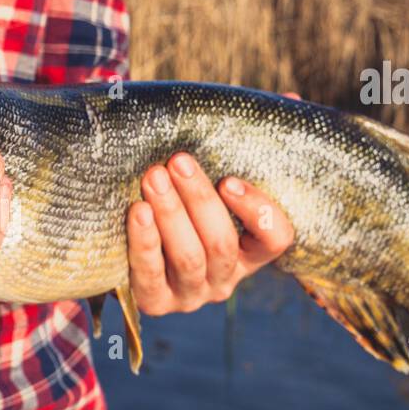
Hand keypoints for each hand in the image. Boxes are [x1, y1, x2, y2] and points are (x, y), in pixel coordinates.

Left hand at [127, 151, 293, 315]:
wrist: (128, 253)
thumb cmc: (180, 209)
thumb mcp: (208, 192)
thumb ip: (235, 162)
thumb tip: (280, 106)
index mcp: (250, 254)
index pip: (275, 240)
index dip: (257, 211)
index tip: (228, 180)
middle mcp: (225, 279)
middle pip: (221, 243)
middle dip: (198, 199)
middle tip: (178, 162)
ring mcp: (191, 295)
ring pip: (189, 257)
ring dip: (171, 214)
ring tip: (154, 178)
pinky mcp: (155, 303)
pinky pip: (151, 275)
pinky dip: (145, 242)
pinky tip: (138, 211)